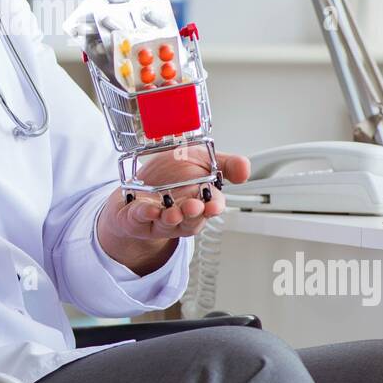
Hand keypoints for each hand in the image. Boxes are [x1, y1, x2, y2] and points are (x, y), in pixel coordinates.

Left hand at [95, 149, 251, 274]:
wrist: (140, 181)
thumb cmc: (173, 173)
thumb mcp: (202, 160)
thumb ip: (225, 164)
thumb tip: (246, 168)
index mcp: (200, 199)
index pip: (212, 206)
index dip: (214, 206)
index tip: (213, 205)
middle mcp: (183, 213)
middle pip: (192, 218)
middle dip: (193, 214)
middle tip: (194, 206)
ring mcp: (160, 219)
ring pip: (168, 222)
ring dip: (171, 218)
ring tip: (172, 212)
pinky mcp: (137, 219)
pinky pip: (141, 219)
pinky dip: (144, 214)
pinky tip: (148, 208)